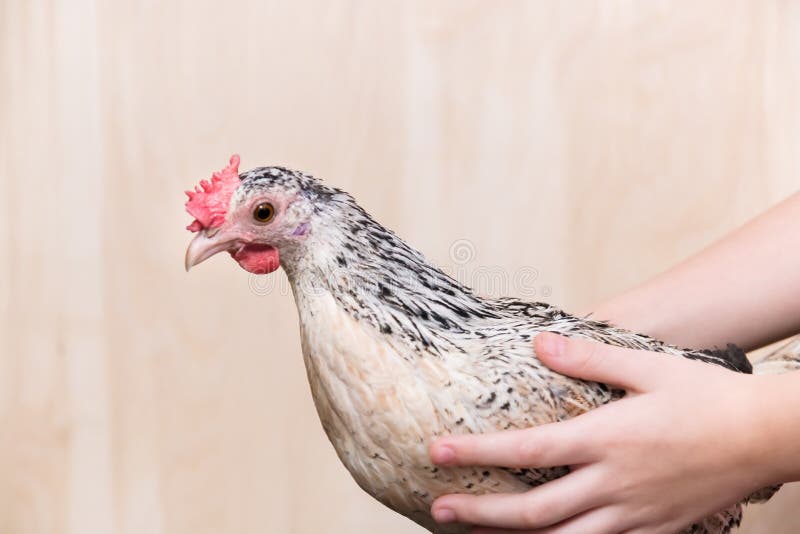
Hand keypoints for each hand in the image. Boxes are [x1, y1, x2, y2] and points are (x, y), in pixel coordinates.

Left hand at [428, 333, 782, 533]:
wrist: (766, 436)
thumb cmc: (705, 396)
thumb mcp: (645, 365)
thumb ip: (587, 357)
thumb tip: (537, 341)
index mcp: (605, 438)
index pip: (526, 449)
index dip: (476, 453)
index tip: (436, 452)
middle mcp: (612, 483)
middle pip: (533, 510)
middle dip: (480, 512)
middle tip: (438, 509)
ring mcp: (634, 513)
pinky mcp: (655, 530)